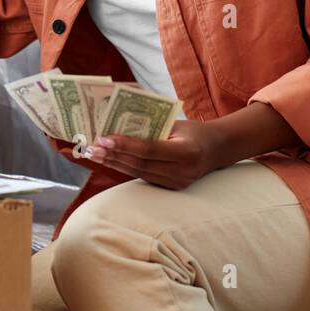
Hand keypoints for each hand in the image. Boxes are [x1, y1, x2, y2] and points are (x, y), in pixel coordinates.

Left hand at [85, 120, 226, 188]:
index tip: (104, 138)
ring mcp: (177, 183)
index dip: (125, 145)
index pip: (149, 150)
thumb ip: (153, 126)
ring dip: (115, 163)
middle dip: (114, 155)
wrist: (217, 149)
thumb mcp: (177, 124)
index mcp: (187, 152)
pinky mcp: (171, 188)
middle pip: (141, 164)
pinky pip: (144, 177)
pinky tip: (111, 160)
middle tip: (92, 147)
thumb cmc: (194, 131)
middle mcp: (183, 172)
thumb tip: (118, 122)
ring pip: (139, 173)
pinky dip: (125, 168)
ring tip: (95, 154)